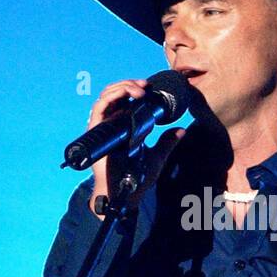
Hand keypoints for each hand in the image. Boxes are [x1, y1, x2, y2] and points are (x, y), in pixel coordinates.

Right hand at [85, 79, 185, 213]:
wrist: (125, 192)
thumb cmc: (136, 177)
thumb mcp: (157, 156)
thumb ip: (166, 142)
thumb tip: (180, 130)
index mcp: (123, 126)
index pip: (124, 99)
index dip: (134, 88)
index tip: (150, 87)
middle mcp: (112, 123)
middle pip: (115, 93)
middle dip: (130, 84)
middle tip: (145, 86)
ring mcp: (104, 127)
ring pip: (106, 95)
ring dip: (122, 87)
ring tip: (139, 89)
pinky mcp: (97, 131)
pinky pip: (99, 107)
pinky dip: (111, 97)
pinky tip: (126, 96)